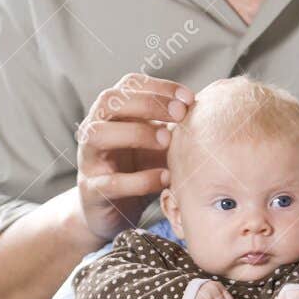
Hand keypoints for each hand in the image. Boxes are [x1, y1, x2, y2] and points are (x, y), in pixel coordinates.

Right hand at [76, 73, 192, 241]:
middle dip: (148, 103)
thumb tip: (210, 110)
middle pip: (109, 101)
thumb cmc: (138, 171)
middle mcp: (94, 130)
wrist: (111, 213)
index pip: (128, 85)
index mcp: (111, 115)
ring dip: (136, 133)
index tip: (188, 98)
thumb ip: (173, 127)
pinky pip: (110, 182)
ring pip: (98, 134)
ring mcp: (88, 161)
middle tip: (180, 114)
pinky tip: (165, 177)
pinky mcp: (91, 192)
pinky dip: (140, 179)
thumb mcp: (157, 145)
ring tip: (167, 142)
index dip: (158, 86)